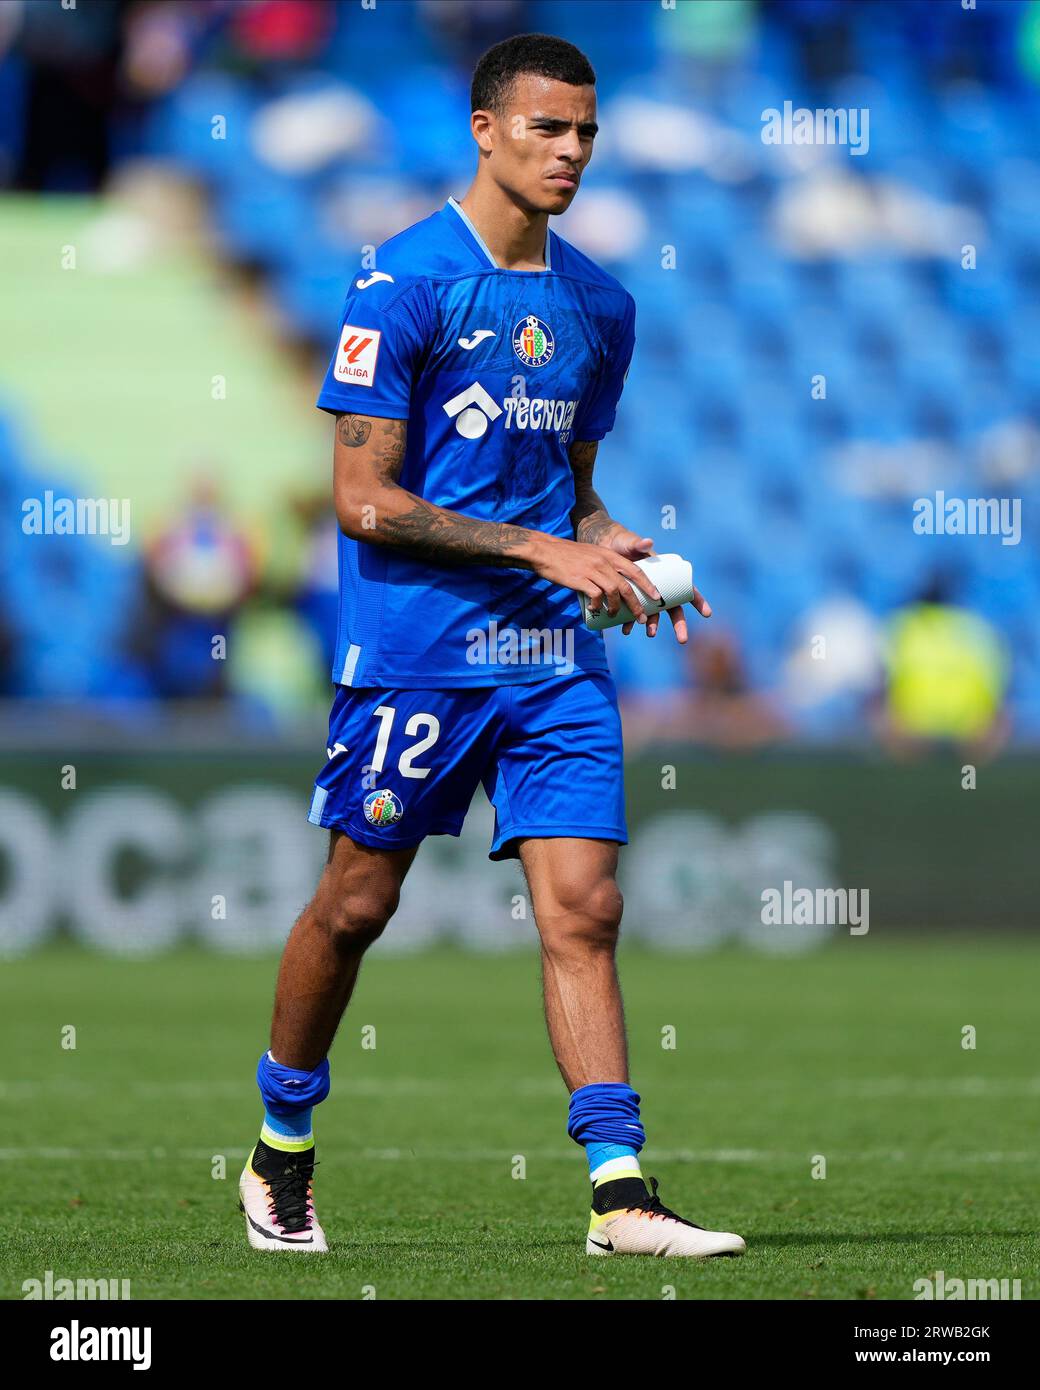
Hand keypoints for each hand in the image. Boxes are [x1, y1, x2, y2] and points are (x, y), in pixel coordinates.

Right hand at [533, 535, 662, 622]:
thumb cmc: (568, 555)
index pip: (635, 570)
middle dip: (636, 604)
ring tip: (614, 615)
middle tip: (641, 617)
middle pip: (626, 586)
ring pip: (613, 592)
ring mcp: (592, 570)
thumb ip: (604, 566)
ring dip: (617, 608)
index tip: (656, 597)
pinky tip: (595, 610)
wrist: (545, 551)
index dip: (647, 585)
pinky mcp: (579, 579)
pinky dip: (598, 606)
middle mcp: (603, 562)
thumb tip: (615, 586)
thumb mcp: (591, 554)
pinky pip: (595, 596)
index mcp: (609, 555)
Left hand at [599, 524, 711, 643]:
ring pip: (654, 614)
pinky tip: (626, 629)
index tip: (707, 613)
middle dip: (678, 625)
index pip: (687, 588)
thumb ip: (638, 544)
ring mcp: (645, 596)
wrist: (605, 549)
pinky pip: (634, 614)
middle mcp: (658, 588)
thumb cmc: (623, 544)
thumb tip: (648, 542)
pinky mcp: (631, 600)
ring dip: (653, 625)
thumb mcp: (630, 543)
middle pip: (673, 609)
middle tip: (683, 639)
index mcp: (666, 574)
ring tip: (649, 634)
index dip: (698, 601)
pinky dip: (630, 622)